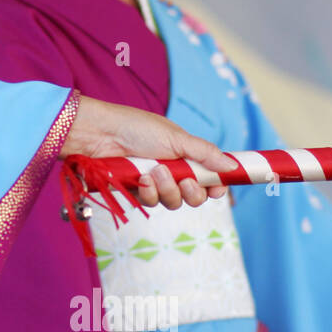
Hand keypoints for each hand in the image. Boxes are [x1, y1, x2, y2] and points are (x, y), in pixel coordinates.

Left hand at [62, 95, 235, 209]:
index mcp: (185, 155)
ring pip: (173, 203)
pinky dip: (148, 193)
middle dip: (192, 192)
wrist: (99, 134)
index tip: (218, 191)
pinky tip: (140, 179)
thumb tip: (232, 165)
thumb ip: (205, 153)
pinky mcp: (136, 192)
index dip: (216, 187)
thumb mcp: (176, 137)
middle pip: (194, 196)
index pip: (208, 177)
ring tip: (154, 172)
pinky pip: (151, 203)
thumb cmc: (135, 127)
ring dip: (167, 190)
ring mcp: (154, 183)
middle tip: (185, 180)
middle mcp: (172, 170)